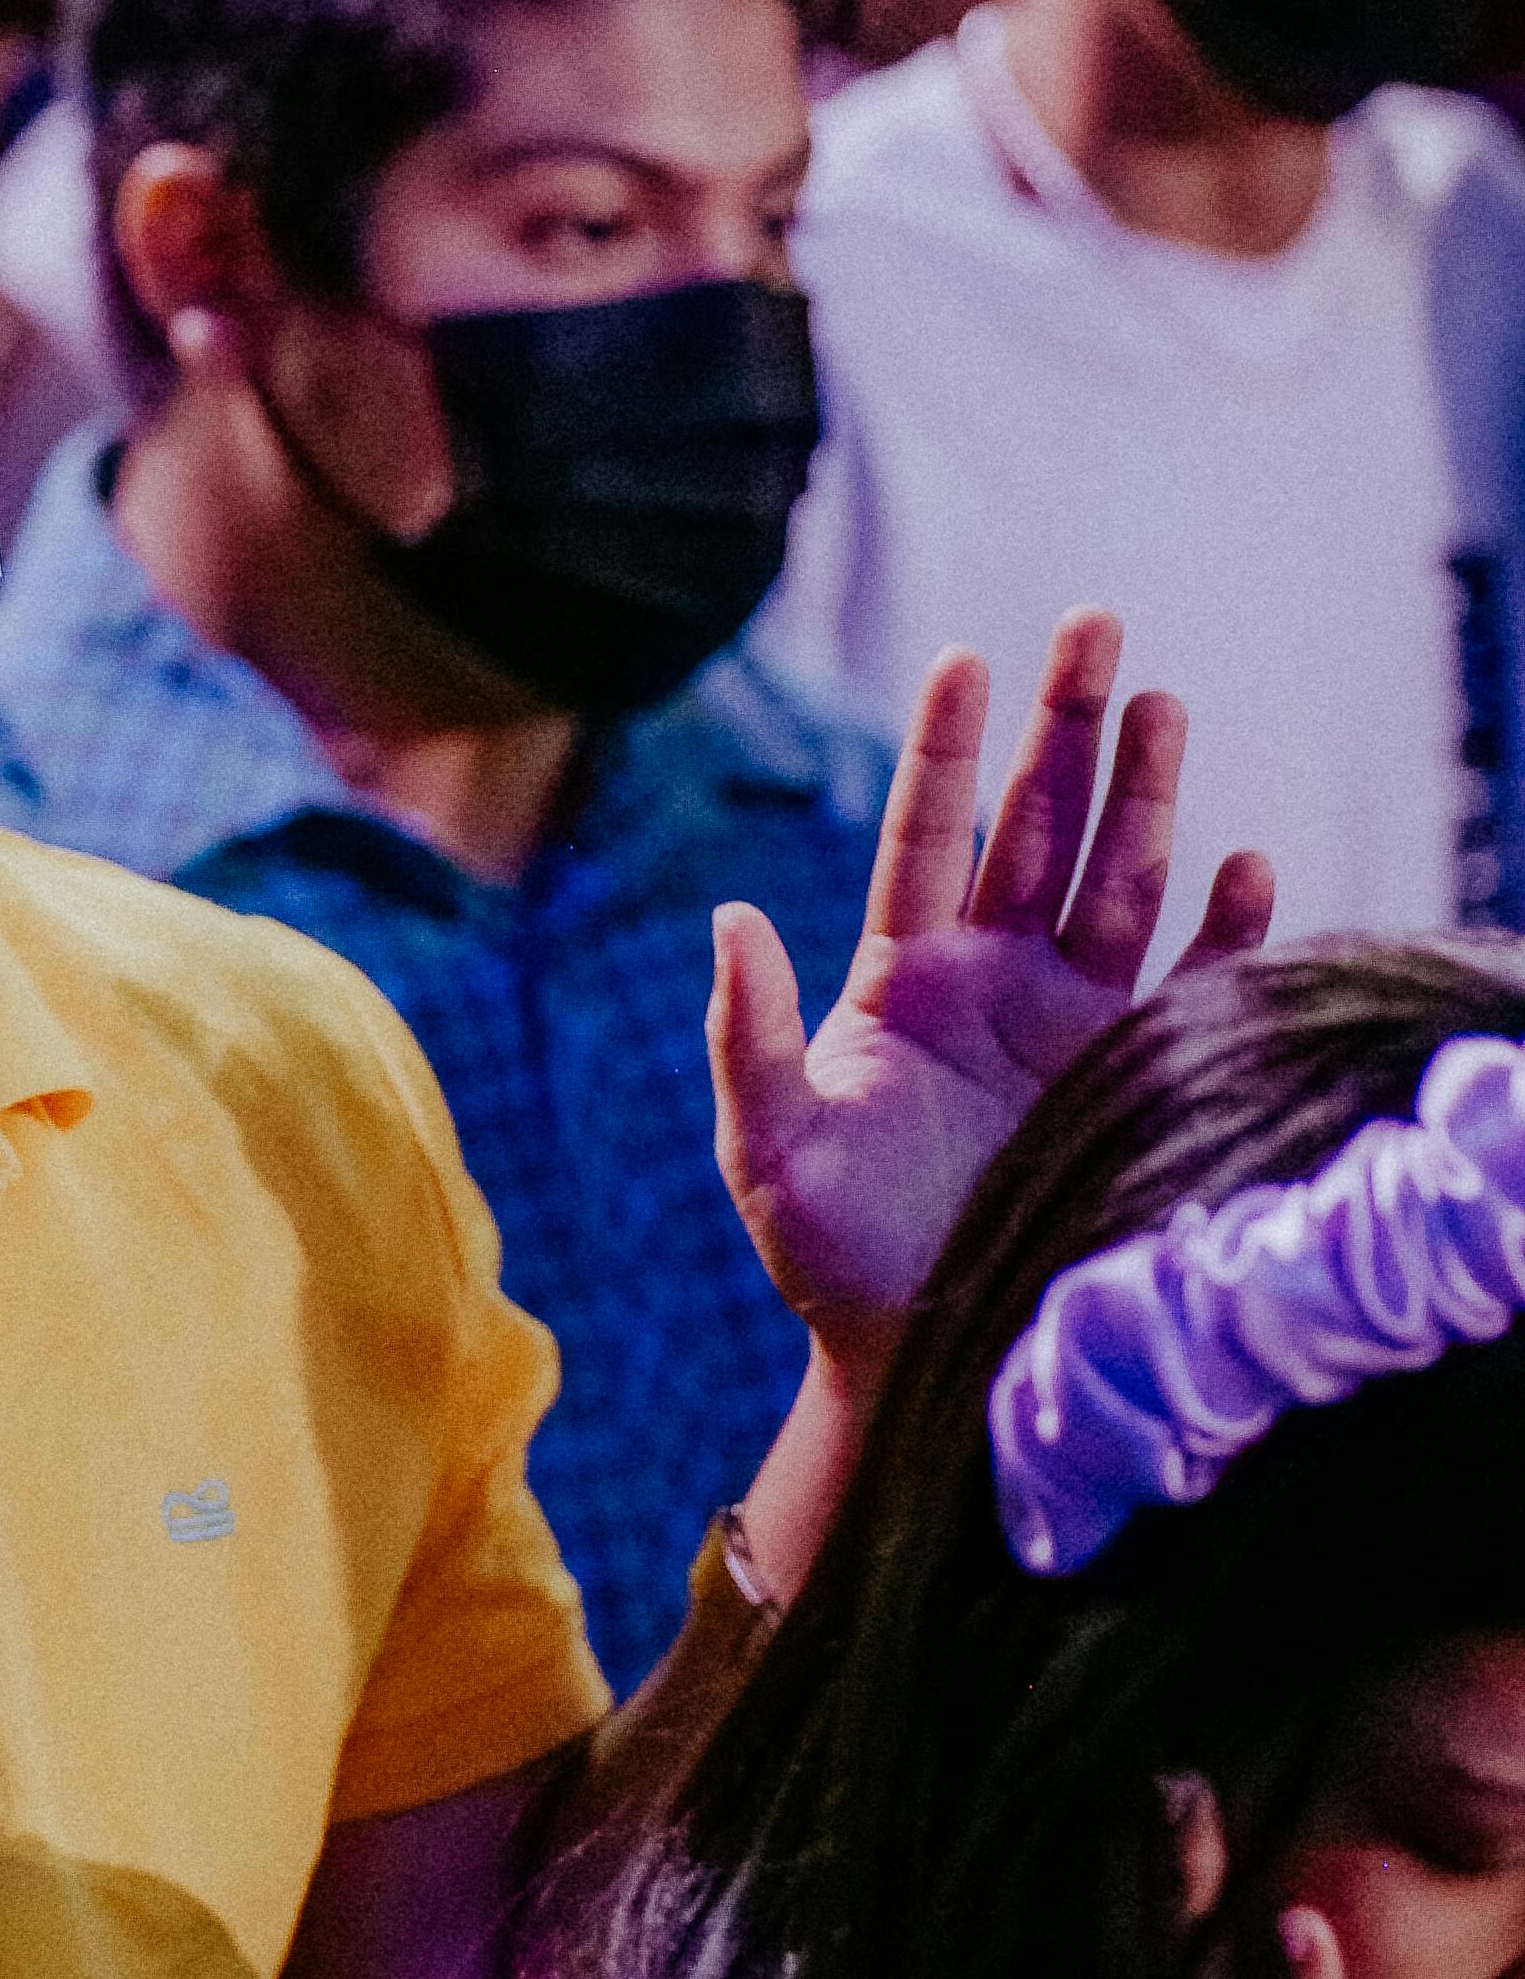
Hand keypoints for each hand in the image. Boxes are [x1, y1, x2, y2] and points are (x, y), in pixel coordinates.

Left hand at [712, 610, 1271, 1384]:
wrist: (919, 1354)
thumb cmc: (827, 1254)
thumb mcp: (768, 1145)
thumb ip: (747, 1034)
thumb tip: (731, 916)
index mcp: (903, 977)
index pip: (926, 836)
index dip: (946, 748)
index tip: (962, 654)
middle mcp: (996, 979)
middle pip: (1036, 828)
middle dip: (1066, 730)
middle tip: (1095, 624)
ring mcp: (1072, 1023)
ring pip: (1117, 881)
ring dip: (1145, 798)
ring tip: (1162, 704)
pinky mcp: (1132, 1076)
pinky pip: (1189, 986)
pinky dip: (1223, 929)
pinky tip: (1246, 867)